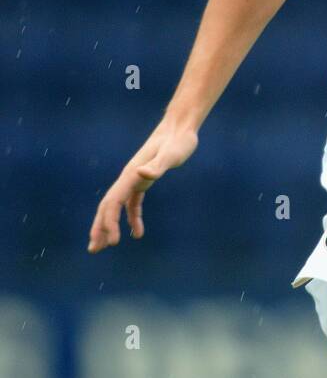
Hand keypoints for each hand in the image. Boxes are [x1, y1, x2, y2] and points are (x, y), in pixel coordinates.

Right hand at [87, 123, 198, 252]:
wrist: (180, 128)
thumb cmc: (178, 141)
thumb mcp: (171, 154)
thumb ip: (156, 165)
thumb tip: (141, 174)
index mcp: (131, 175)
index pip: (113, 202)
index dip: (109, 222)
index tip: (113, 242)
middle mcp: (128, 178)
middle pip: (108, 206)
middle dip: (99, 228)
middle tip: (94, 250)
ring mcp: (134, 179)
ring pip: (116, 206)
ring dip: (109, 226)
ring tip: (105, 246)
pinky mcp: (143, 181)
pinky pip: (132, 204)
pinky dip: (132, 218)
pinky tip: (137, 233)